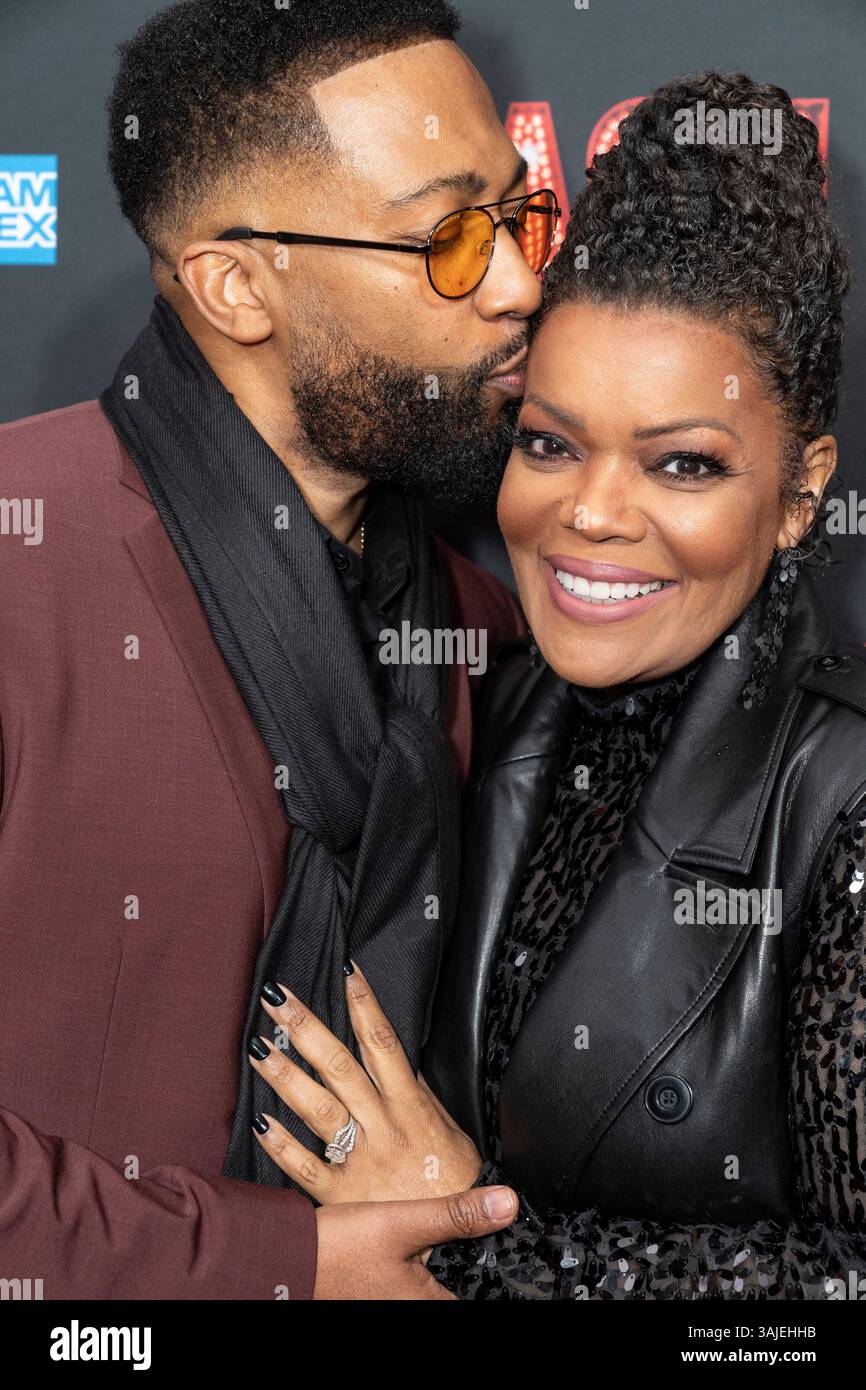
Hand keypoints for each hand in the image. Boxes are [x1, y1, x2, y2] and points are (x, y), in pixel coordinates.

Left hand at [248, 962, 482, 1203]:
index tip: (344, 969)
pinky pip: (304, 1165)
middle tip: (277, 996)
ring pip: (317, 1108)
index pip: (383, 1042)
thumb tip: (394, 1056)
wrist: (456, 1235)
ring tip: (257, 1047)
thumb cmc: (451, 1177)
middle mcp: (382, 1125)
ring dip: (286, 1075)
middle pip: (339, 1065)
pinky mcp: (340, 1194)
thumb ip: (415, 1092)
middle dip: (306, 1026)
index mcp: (410, 1104)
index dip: (364, 1003)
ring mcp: (359, 1158)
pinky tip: (259, 1120)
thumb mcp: (446, 1126)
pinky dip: (280, 1144)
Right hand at [313, 1185, 517, 1299]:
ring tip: (451, 1231)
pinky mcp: (381, 1289)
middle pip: (458, 1283)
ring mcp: (395, 1300)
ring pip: (436, 1280)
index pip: (481, 1290)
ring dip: (447, 1257)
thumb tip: (507, 1204)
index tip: (507, 1250)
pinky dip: (425, 1257)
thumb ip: (455, 1215)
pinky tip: (421, 1236)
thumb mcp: (401, 1222)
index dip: (494, 1269)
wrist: (284, 1256)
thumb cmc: (336, 1248)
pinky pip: (417, 1277)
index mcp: (427, 1304)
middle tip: (481, 1227)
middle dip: (469, 1259)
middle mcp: (412, 1308)